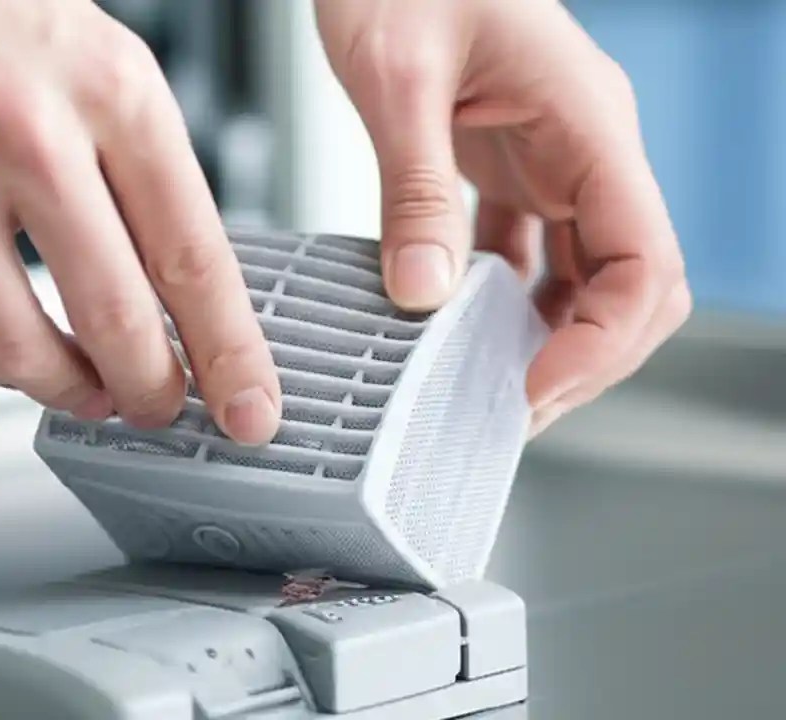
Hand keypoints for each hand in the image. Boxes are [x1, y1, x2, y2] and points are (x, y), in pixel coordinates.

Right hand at [0, 0, 281, 443]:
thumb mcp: (82, 44)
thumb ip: (127, 152)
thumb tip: (164, 267)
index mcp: (107, 88)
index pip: (195, 255)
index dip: (230, 352)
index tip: (248, 408)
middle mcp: (28, 140)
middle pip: (117, 321)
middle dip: (151, 391)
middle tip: (157, 409)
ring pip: (21, 350)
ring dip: (63, 390)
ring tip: (80, 391)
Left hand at [315, 0, 690, 434]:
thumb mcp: (397, 78)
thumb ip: (414, 188)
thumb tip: (422, 296)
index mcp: (586, 122)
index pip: (644, 259)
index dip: (603, 342)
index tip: (535, 389)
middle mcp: (584, 146)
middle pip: (630, 281)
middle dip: (584, 357)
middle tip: (510, 410)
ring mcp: (552, 156)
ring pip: (585, 272)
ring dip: (548, 337)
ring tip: (487, 388)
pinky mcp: (509, 162)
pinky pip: (530, 249)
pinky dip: (506, 300)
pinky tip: (459, 329)